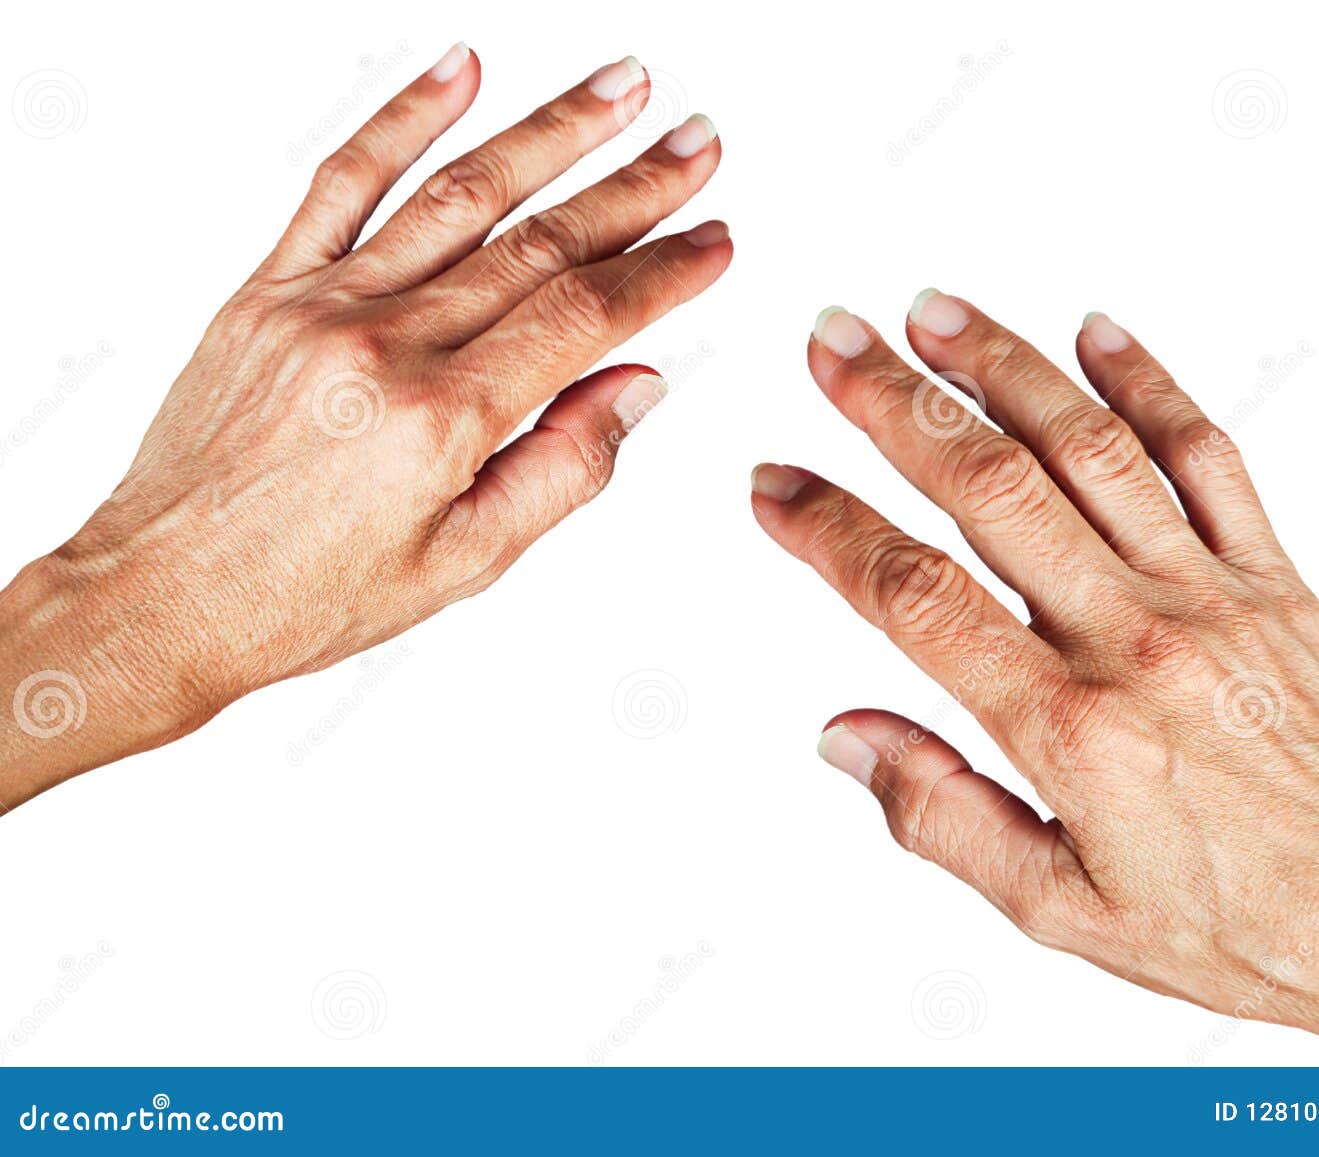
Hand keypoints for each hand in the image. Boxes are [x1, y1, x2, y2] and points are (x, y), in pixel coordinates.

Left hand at [0, 46, 730, 806]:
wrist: (163, 591)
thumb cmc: (307, 593)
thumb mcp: (465, 563)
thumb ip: (562, 469)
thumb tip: (636, 386)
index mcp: (440, 418)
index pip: (582, 317)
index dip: (661, 273)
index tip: (713, 243)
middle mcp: (384, 343)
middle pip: (538, 242)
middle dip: (633, 187)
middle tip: (698, 146)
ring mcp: (322, 303)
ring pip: (459, 193)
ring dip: (550, 132)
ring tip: (620, 91)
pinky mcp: (269, 287)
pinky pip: (341, 181)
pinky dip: (404, 117)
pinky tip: (460, 69)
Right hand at [751, 293, 1318, 1064]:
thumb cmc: (1233, 922)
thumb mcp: (1060, 907)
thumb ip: (940, 816)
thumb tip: (845, 735)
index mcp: (1070, 727)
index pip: (917, 598)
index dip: (831, 531)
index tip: (775, 485)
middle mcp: (1135, 640)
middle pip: (989, 490)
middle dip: (895, 405)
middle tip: (833, 341)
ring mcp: (1210, 594)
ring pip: (1088, 451)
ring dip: (1003, 369)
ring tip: (932, 313)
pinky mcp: (1272, 577)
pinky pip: (1209, 457)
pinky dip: (1150, 385)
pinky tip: (1096, 332)